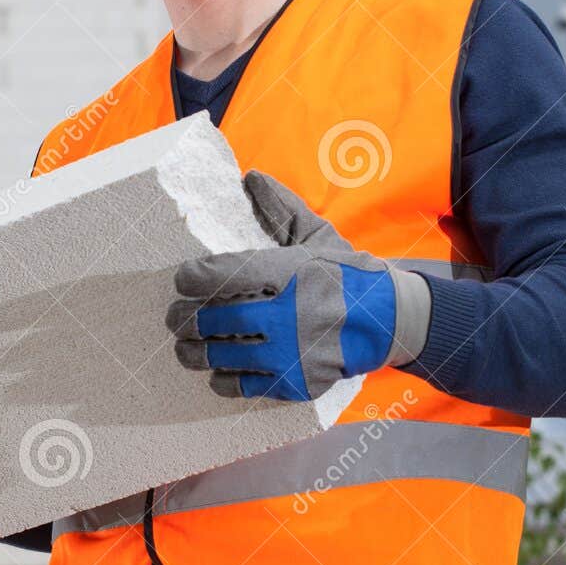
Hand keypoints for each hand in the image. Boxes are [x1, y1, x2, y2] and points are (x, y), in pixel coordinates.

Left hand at [165, 170, 425, 400]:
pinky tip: (216, 372)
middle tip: (174, 317)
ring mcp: (289, 353)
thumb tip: (251, 178)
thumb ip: (282, 208)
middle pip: (212, 318)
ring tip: (185, 346)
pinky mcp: (295, 383)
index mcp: (288, 272)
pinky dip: (222, 380)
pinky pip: (243, 386)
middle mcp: (286, 314)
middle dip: (183, 318)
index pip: (220, 275)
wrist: (391, 320)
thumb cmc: (349, 275)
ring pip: (220, 355)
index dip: (191, 278)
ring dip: (193, 351)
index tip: (183, 279)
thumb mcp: (318, 236)